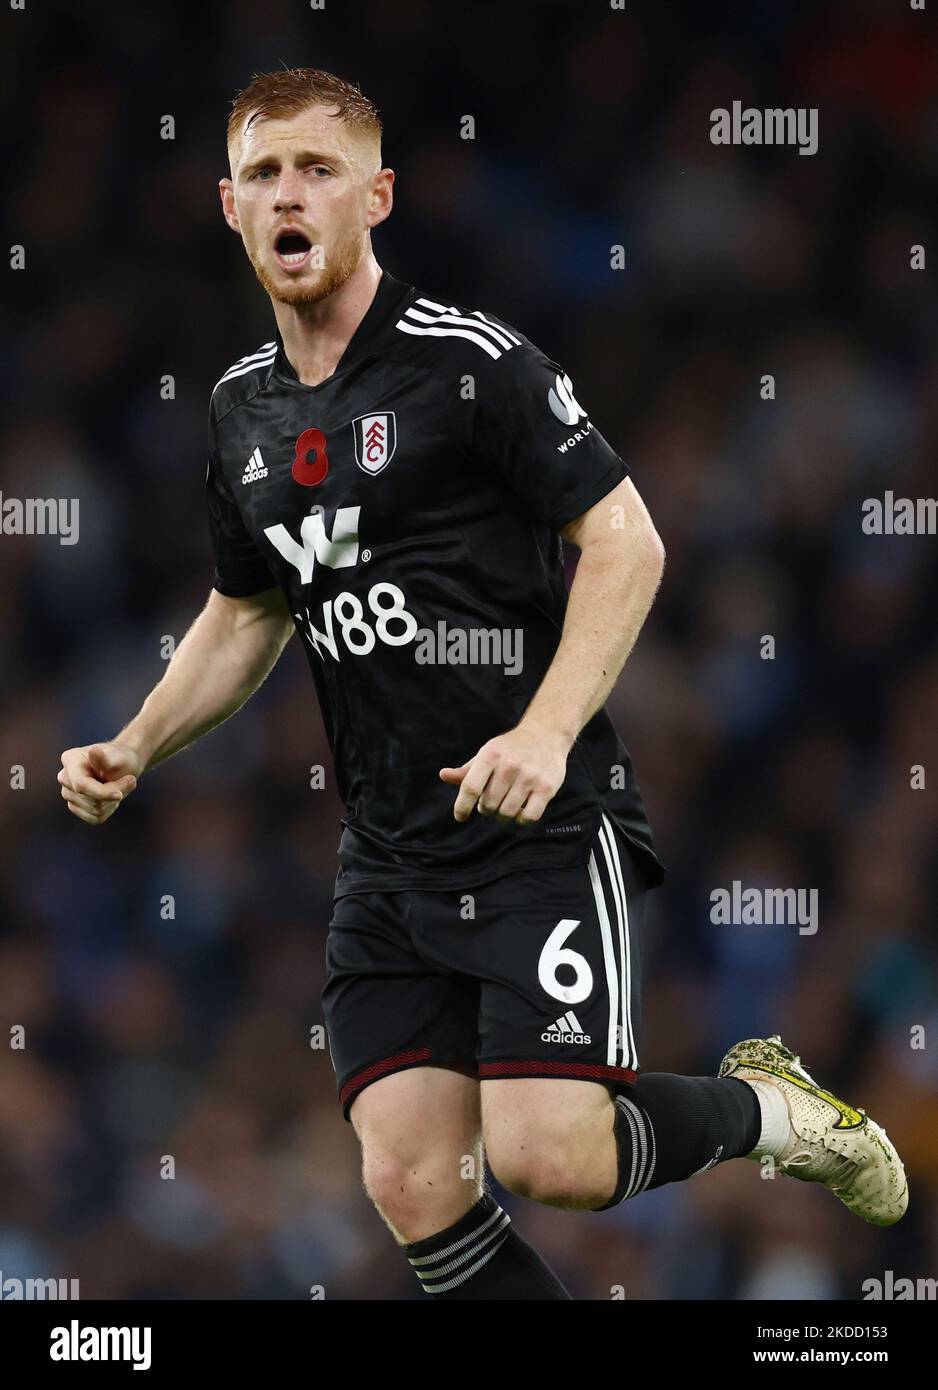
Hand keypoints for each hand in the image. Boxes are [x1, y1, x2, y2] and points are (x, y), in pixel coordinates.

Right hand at [58, 741, 142, 825]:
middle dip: (113, 793)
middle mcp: (65, 777)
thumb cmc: (120, 758)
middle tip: (130, 780)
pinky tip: (112, 797)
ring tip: (119, 787)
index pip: (81, 785)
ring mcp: (68, 793)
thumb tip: (94, 751)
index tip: (120, 795)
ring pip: (94, 811)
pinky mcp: (75, 806)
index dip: (102, 792)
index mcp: (70, 760)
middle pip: (90, 799)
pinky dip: (109, 810)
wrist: (122, 766)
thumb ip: (105, 758)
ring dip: (113, 802)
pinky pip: (95, 818)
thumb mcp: (118, 757)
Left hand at [440, 722, 569, 826]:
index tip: (460, 817)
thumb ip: (466, 771)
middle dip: (486, 808)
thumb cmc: (509, 749)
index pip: (470, 788)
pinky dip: (521, 820)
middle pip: (488, 804)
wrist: (545, 735)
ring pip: (507, 813)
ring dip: (502, 816)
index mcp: (490, 755)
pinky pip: (528, 817)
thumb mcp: (487, 754)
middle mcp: (509, 765)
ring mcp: (529, 777)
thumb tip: (443, 775)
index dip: (462, 806)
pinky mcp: (547, 787)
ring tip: (504, 805)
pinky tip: (520, 811)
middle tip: (491, 801)